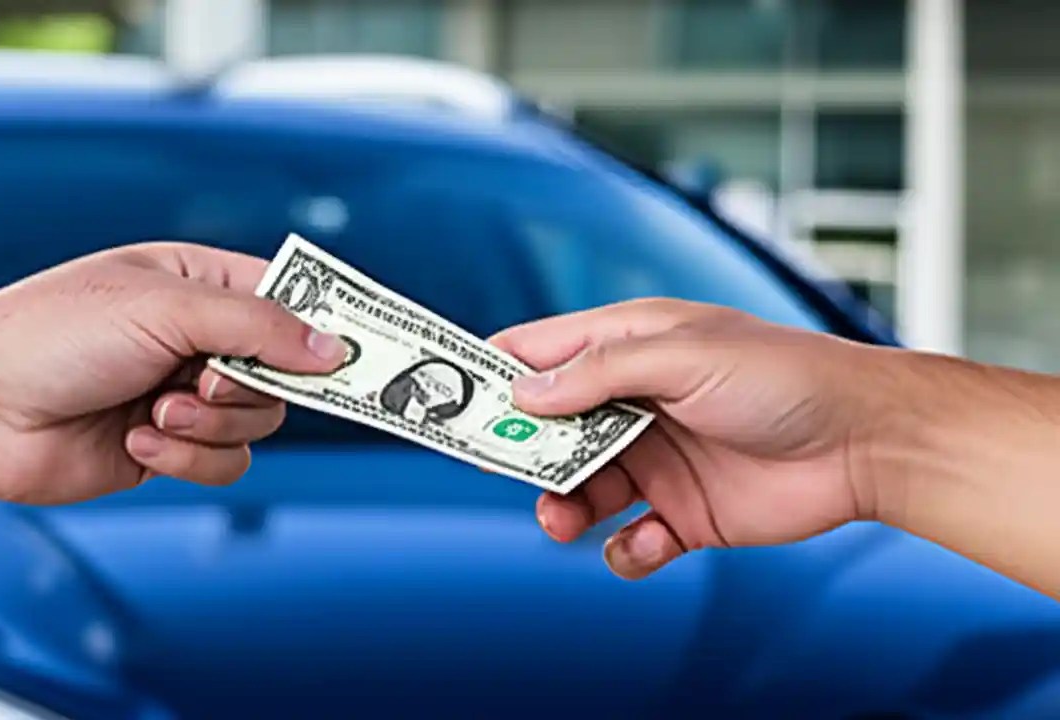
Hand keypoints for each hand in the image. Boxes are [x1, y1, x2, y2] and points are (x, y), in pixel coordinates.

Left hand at [0, 243, 345, 503]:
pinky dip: (187, 457)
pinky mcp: (169, 448)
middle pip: (283, 369)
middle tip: (201, 381)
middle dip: (245, 384)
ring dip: (210, 424)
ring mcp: (184, 394)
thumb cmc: (52, 337)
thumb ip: (258, 326)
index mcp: (194, 281)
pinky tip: (136, 441)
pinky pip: (225, 462)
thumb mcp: (164, 309)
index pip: (285, 295)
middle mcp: (195, 337)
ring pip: (258, 422)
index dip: (323, 323)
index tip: (364, 352)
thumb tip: (334, 348)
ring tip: (154, 412)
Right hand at [491, 299, 910, 579]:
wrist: (867, 443)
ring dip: (560, 506)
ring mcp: (656, 461)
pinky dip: (624, 551)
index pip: (541, 353)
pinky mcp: (683, 515)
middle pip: (548, 429)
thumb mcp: (683, 355)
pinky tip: (646, 543)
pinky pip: (628, 541)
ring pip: (578, 490)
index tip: (447, 395)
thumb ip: (600, 372)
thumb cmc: (783, 376)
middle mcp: (634, 404)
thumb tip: (525, 390)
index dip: (494, 372)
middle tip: (500, 469)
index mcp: (629, 349)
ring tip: (562, 518)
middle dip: (521, 452)